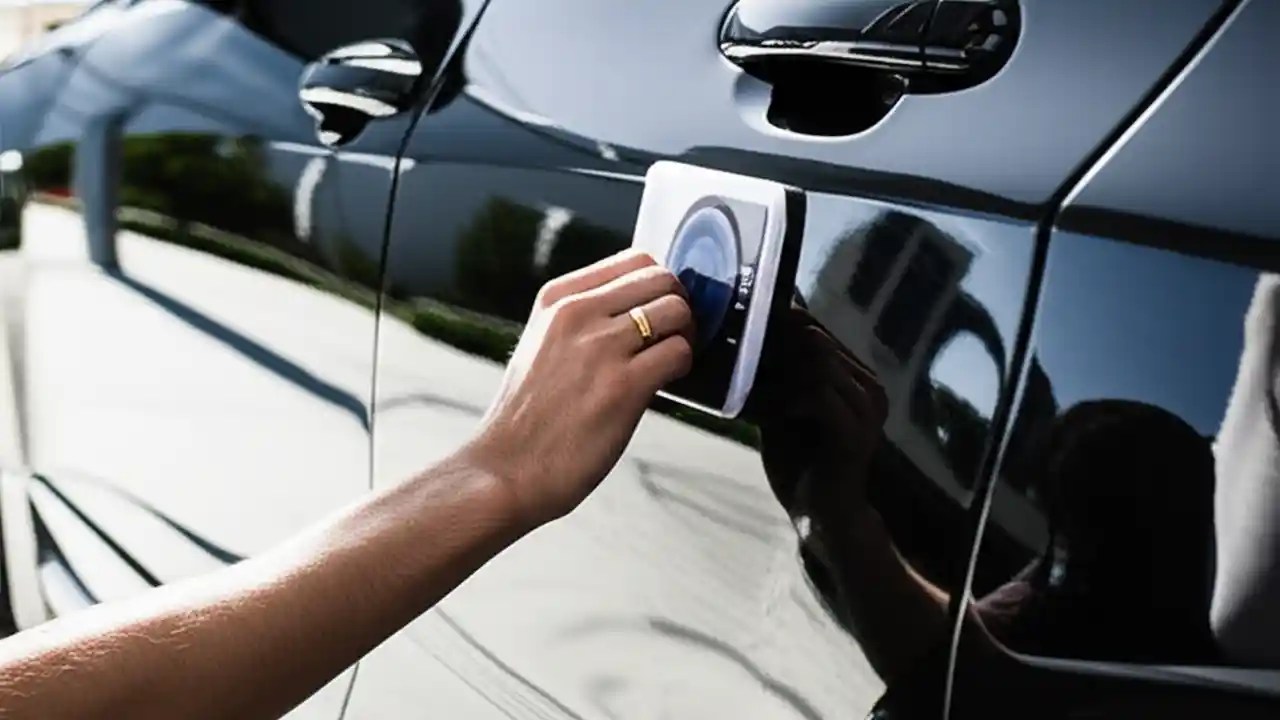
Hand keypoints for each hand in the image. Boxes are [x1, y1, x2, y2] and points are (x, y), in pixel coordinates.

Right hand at [462, 250, 694, 527]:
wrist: (505, 470)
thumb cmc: (526, 419)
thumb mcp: (541, 345)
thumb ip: (582, 321)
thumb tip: (638, 310)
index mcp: (557, 299)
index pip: (634, 259)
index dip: (660, 283)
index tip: (661, 308)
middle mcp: (578, 313)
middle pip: (662, 279)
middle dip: (680, 306)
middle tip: (675, 335)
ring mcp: (601, 347)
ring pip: (677, 312)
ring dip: (686, 336)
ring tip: (671, 361)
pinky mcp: (623, 386)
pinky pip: (679, 353)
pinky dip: (684, 367)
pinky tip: (666, 384)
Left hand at [758, 309, 887, 551]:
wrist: (821, 513)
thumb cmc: (800, 460)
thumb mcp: (782, 407)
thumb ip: (774, 375)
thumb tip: (743, 338)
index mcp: (857, 376)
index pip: (816, 329)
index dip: (777, 327)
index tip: (742, 335)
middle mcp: (869, 386)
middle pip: (816, 340)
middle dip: (774, 348)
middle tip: (740, 360)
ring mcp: (866, 409)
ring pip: (817, 363)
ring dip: (778, 374)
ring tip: (752, 390)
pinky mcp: (855, 433)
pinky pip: (817, 395)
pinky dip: (786, 400)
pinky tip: (769, 413)